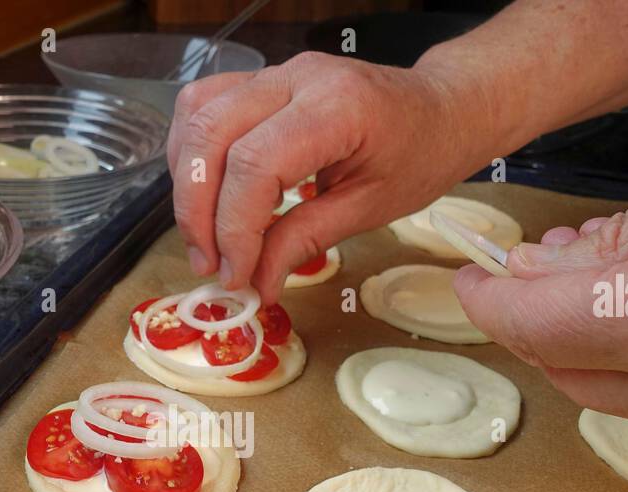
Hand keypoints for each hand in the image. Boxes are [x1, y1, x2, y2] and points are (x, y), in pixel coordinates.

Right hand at [168, 51, 494, 302]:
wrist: (441, 108)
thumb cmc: (419, 153)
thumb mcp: (371, 209)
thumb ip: (305, 240)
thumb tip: (257, 283)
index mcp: (337, 108)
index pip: (254, 164)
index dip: (233, 227)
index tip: (237, 274)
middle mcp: (297, 79)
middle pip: (211, 136)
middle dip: (198, 211)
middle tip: (210, 265)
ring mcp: (276, 73)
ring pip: (197, 116)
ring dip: (186, 182)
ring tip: (204, 238)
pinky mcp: (263, 80)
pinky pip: (204, 106)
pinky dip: (192, 155)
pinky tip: (205, 197)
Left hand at [453, 97, 627, 449]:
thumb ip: (619, 242)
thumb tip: (546, 268)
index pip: (532, 328)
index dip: (488, 300)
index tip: (473, 276)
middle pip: (567, 372)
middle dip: (534, 324)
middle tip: (530, 270)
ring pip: (619, 395)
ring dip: (588, 345)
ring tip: (597, 278)